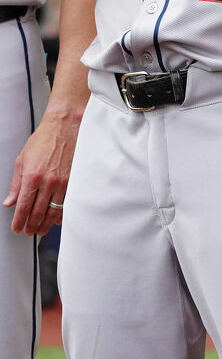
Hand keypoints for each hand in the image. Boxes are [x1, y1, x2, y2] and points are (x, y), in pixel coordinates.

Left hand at [5, 103, 80, 233]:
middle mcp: (48, 182)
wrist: (65, 126)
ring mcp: (63, 182)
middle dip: (32, 226)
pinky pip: (67, 202)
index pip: (23, 207)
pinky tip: (57, 219)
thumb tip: (10, 202)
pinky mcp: (74, 180)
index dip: (19, 221)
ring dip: (46, 223)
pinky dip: (62, 213)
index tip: (17, 228)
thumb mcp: (21, 161)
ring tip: (41, 230)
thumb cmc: (44, 140)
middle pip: (38, 213)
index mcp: (32, 177)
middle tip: (28, 232)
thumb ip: (16, 184)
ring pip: (54, 210)